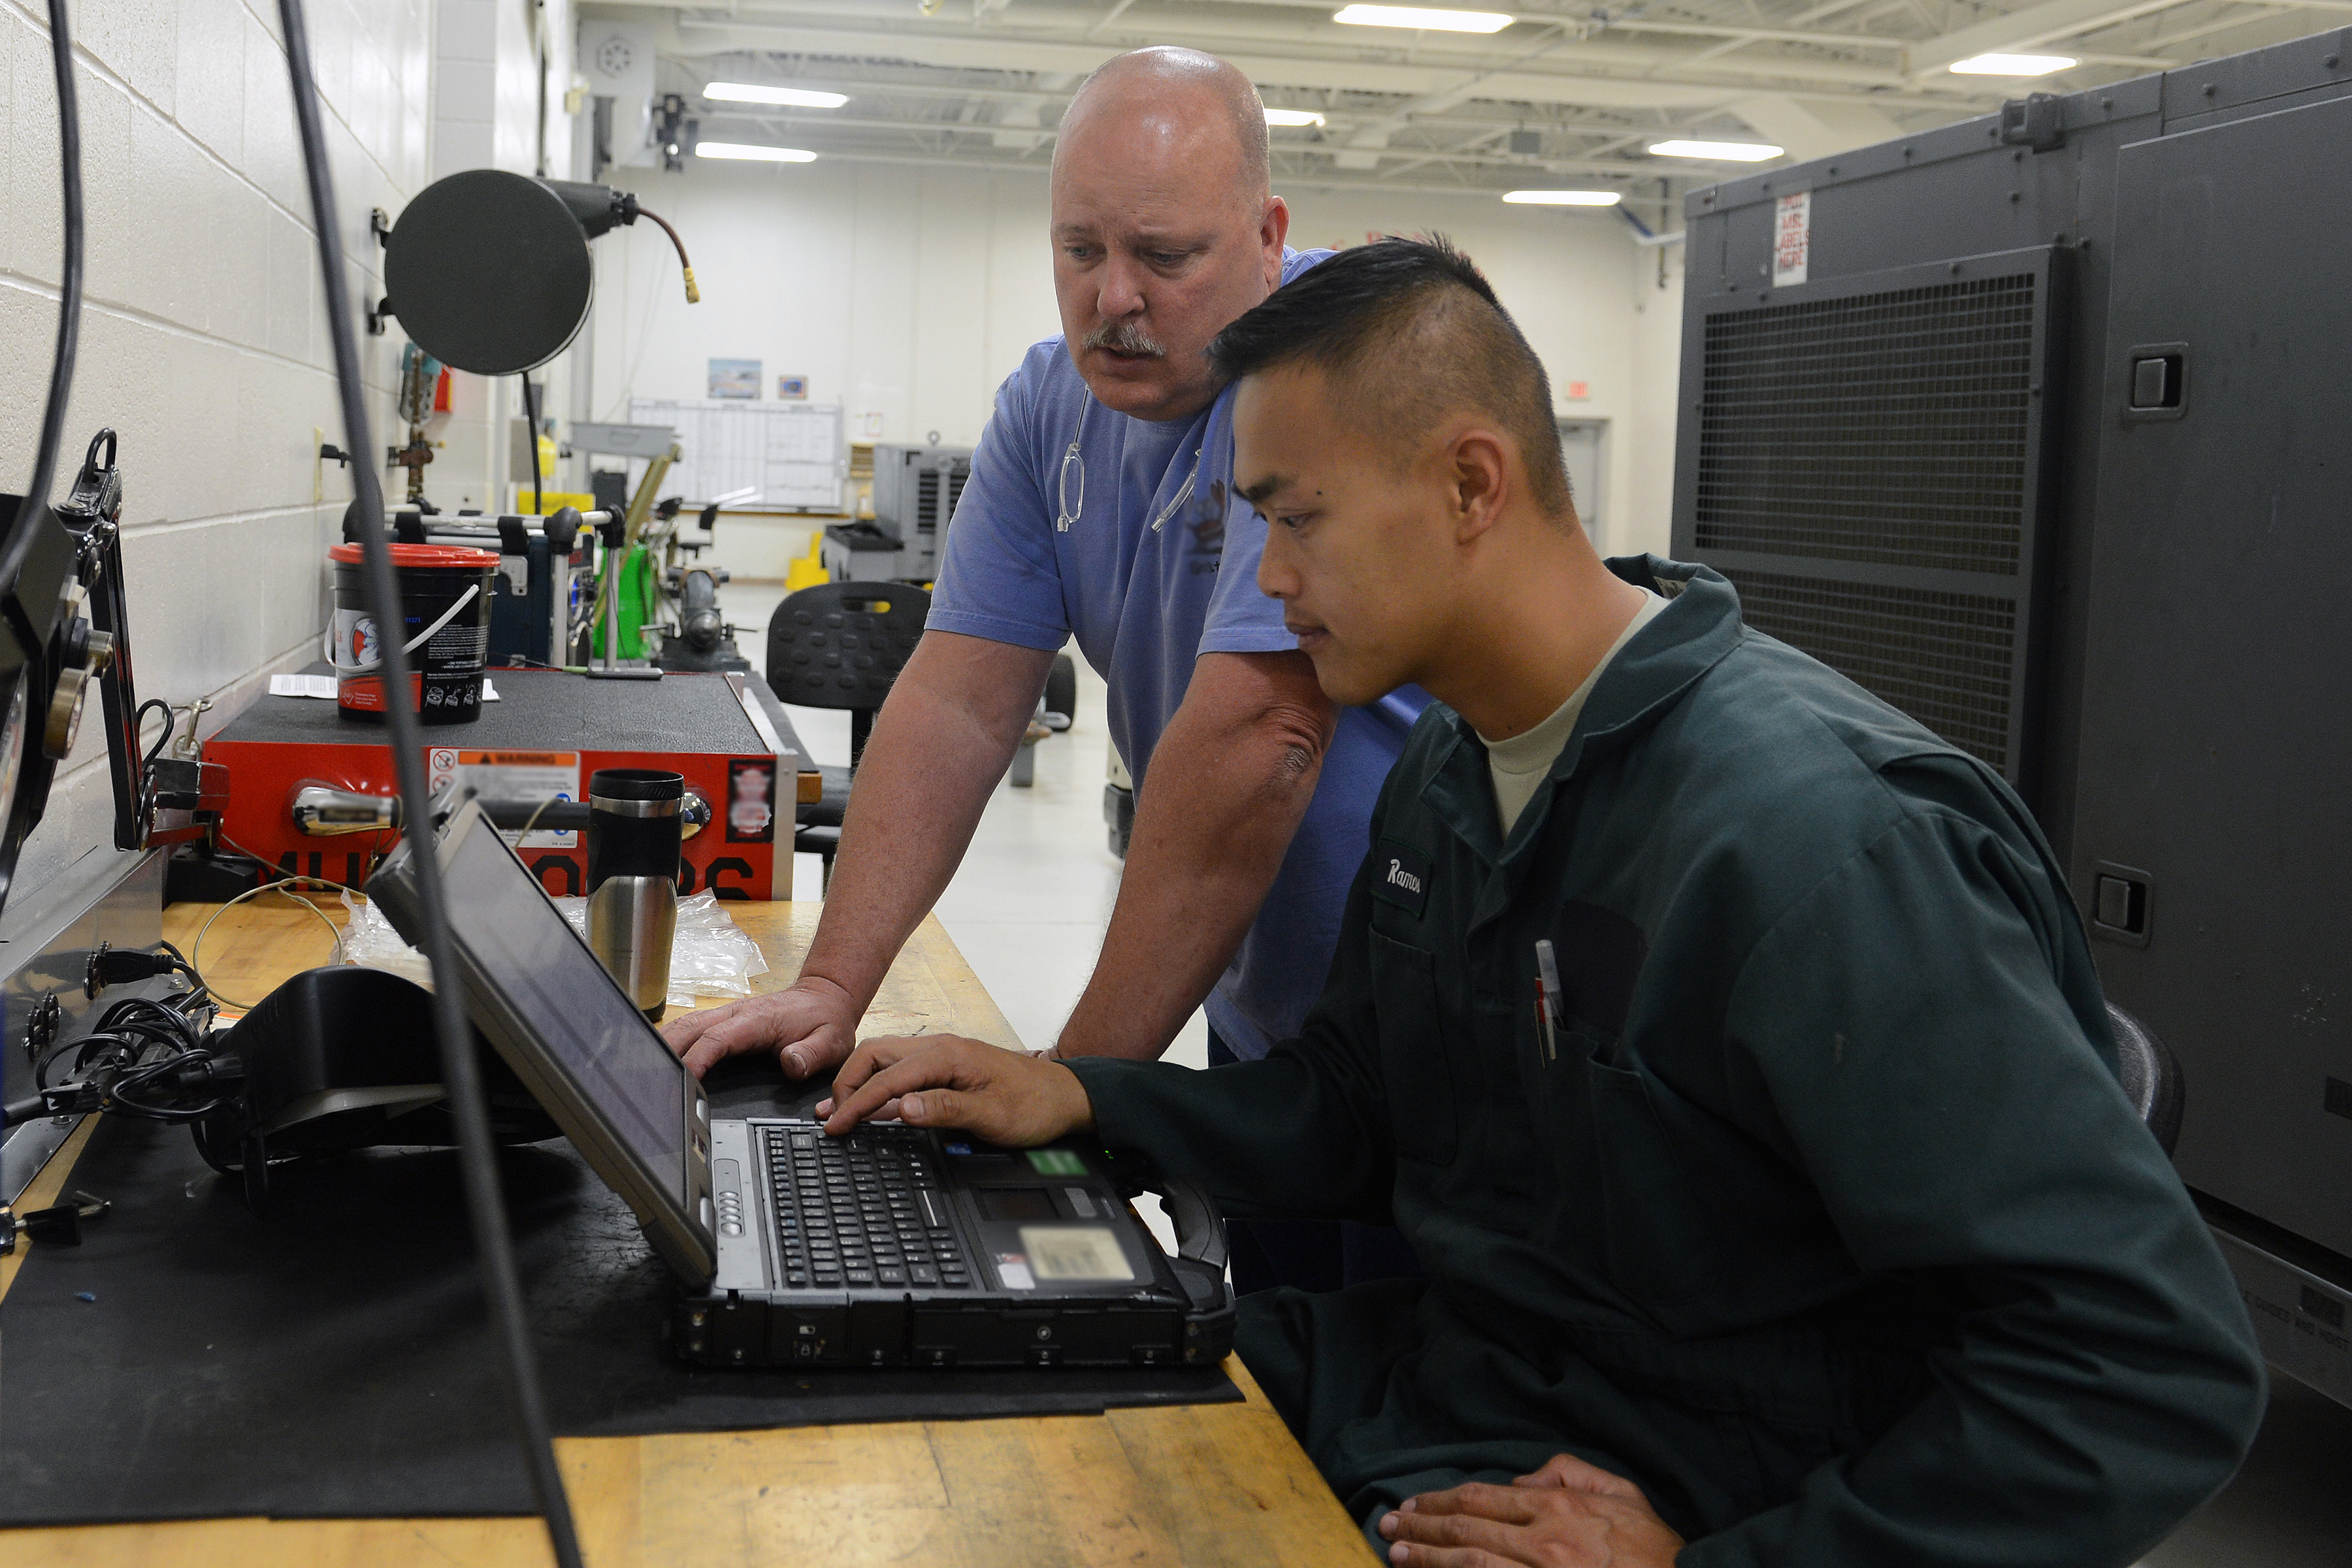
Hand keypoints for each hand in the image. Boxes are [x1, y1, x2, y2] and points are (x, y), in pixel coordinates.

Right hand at [659, 975, 859, 1080]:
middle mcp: (736, 1013)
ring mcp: (727, 1014)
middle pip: (690, 1028)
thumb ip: (812, 1054)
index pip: (717, 1038)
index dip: (697, 1058)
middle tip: (646, 1077)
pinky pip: (691, 1027)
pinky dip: (671, 1039)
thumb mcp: (831, 1042)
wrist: (826, 997)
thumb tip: (790, 1063)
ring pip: (685, 1025)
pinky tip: (657, 1055)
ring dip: (663, 1043)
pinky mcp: (724, 1019)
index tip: (683, 1077)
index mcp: (756, 1021)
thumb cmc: (826, 1021)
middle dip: (666, 1050)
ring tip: (641, 1067)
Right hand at [815, 1034, 1093, 1145]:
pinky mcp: (946, 1066)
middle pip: (876, 1055)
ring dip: (859, 1081)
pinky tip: (871, 1103)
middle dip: (848, 1084)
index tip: (836, 1127)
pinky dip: (879, 1083)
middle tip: (833, 1118)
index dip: (857, 1104)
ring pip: (885, 1058)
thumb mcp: (991, 1115)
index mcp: (946, 1056)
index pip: (887, 1078)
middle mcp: (940, 1048)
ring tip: (838, 1109)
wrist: (1066, 1096)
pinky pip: (902, 1068)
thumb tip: (900, 1108)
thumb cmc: (1034, 1106)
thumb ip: (944, 1109)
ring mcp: (942, 1055)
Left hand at [1377, 1455, 1684, 1566]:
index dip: (1440, 1501)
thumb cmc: (1655, 1549)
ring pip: (1470, 1563)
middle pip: (1466, 1529)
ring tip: (1397, 1557)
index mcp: (1558, 1507)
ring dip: (1428, 1559)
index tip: (1412, 1506)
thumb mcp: (1622, 1493)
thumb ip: (1571, 1473)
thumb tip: (1523, 1479)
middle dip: (1420, 1528)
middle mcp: (1543, 1541)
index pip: (1481, 1498)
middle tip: (1387, 1528)